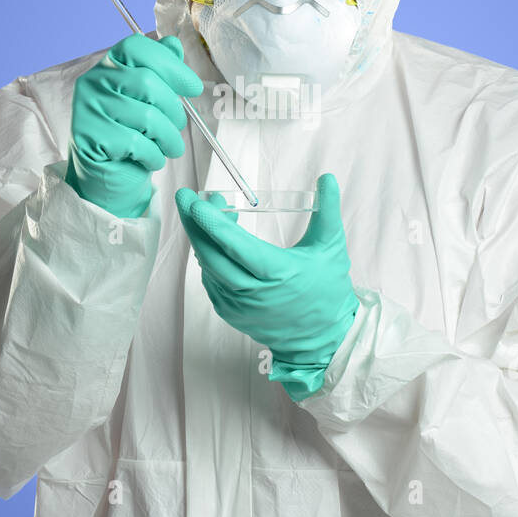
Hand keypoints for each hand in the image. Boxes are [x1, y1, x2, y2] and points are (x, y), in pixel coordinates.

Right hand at [66, 33, 203, 218]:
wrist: (106, 174)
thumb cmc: (130, 132)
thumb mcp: (148, 99)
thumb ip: (159, 71)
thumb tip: (173, 44)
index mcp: (108, 65)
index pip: (138, 48)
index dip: (171, 65)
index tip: (193, 88)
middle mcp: (92, 81)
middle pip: (147, 82)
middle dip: (174, 109)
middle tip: (179, 126)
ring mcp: (87, 109)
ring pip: (146, 116)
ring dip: (169, 137)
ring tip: (172, 147)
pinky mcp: (88, 137)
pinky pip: (135, 143)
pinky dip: (154, 155)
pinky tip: (153, 160)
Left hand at [175, 173, 359, 400]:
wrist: (324, 337)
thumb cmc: (328, 291)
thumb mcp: (332, 248)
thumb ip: (328, 210)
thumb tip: (327, 178)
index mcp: (279, 273)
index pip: (238, 247)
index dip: (214, 224)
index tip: (197, 203)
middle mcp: (254, 293)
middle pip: (212, 256)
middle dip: (195, 224)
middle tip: (185, 198)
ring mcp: (240, 306)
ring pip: (209, 268)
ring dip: (202, 239)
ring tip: (205, 213)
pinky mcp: (232, 314)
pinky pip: (212, 282)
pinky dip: (208, 260)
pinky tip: (212, 241)